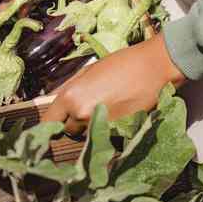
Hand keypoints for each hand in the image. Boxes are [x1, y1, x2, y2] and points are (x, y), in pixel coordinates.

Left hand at [41, 34, 185, 135]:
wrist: (153, 68)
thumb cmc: (121, 64)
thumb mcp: (88, 71)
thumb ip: (71, 89)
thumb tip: (60, 104)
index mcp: (71, 97)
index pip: (49, 121)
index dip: (51, 123)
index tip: (56, 123)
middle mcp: (82, 114)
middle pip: (69, 130)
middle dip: (76, 123)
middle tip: (90, 108)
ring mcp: (100, 126)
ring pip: (87, 135)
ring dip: (92, 127)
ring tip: (107, 109)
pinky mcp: (118, 133)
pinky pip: (106, 137)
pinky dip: (109, 130)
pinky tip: (119, 114)